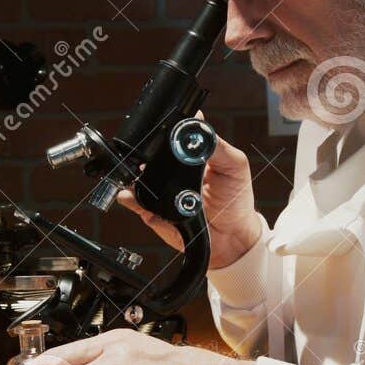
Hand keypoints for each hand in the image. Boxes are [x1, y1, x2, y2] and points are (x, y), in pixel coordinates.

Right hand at [115, 125, 261, 269]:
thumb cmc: (235, 198)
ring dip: (135, 173)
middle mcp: (172, 169)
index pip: (172, 134)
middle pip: (150, 153)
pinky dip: (129, 197)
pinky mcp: (152, 209)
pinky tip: (130, 193)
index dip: (166, 130)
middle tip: (149, 155)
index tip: (165, 131)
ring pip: (138, 175)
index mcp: (190, 153)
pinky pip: (134, 200)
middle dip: (146, 151)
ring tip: (138, 173)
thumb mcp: (234, 165)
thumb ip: (217, 146)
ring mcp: (161, 188)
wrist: (230, 237)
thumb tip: (198, 127)